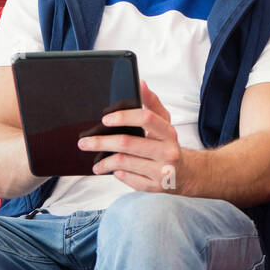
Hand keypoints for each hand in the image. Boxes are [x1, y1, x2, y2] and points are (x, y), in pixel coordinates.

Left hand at [79, 79, 185, 193]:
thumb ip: (152, 103)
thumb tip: (141, 83)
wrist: (185, 173)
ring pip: (123, 163)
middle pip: (128, 143)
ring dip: (104, 162)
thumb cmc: (167, 144)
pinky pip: (128, 179)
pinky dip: (117, 174)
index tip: (105, 119)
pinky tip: (113, 171)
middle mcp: (167, 151)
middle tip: (84, 142)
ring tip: (95, 163)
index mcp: (168, 132)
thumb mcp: (164, 122)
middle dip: (101, 142)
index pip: (146, 118)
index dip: (124, 117)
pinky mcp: (154, 186)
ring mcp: (161, 170)